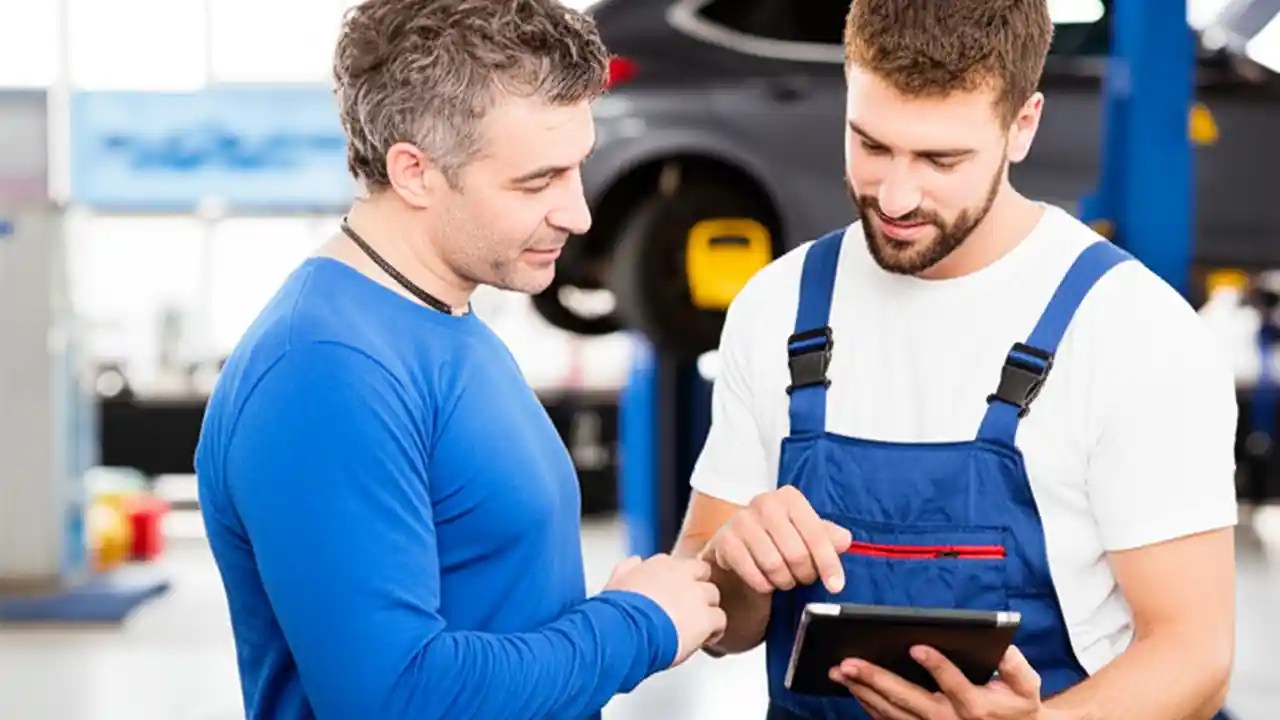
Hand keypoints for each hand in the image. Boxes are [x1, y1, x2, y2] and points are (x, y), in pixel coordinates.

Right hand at [603, 554, 726, 666]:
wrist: (624, 631)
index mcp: (660, 565)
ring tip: (697, 626)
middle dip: (699, 590)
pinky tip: (705, 639)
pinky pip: (720, 620)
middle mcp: (681, 574)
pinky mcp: (706, 617)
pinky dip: (715, 631)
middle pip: (703, 574)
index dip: (681, 580)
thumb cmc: (618, 612)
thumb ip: (628, 569)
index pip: (681, 565)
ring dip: (707, 610)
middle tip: (691, 608)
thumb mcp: (616, 582)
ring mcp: (696, 594)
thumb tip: (633, 563)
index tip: (676, 593)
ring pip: (714, 596)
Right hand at [703, 486, 851, 594]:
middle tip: (803, 577)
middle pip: (796, 554)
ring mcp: (742, 520)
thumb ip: (827, 536)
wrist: (737, 544)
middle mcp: (765, 503)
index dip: (828, 564)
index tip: (836, 586)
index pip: (816, 535)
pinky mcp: (725, 541)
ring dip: (784, 581)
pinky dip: (764, 585)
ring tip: (785, 578)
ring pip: (774, 566)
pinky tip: (766, 581)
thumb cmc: (778, 537)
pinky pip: (753, 574)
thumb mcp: (805, 534)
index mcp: (790, 498)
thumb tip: (844, 540)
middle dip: (804, 574)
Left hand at [830, 645, 1042, 719]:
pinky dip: (869, 705)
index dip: (938, 667)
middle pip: (910, 700)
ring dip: (864, 691)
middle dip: (878, 680)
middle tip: (850, 662)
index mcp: (977, 707)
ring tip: (840, 671)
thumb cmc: (1016, 705)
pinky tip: (853, 688)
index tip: (917, 647)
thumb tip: (1002, 646)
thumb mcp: (1026, 685)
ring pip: (893, 713)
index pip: (956, 686)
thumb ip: (1016, 665)